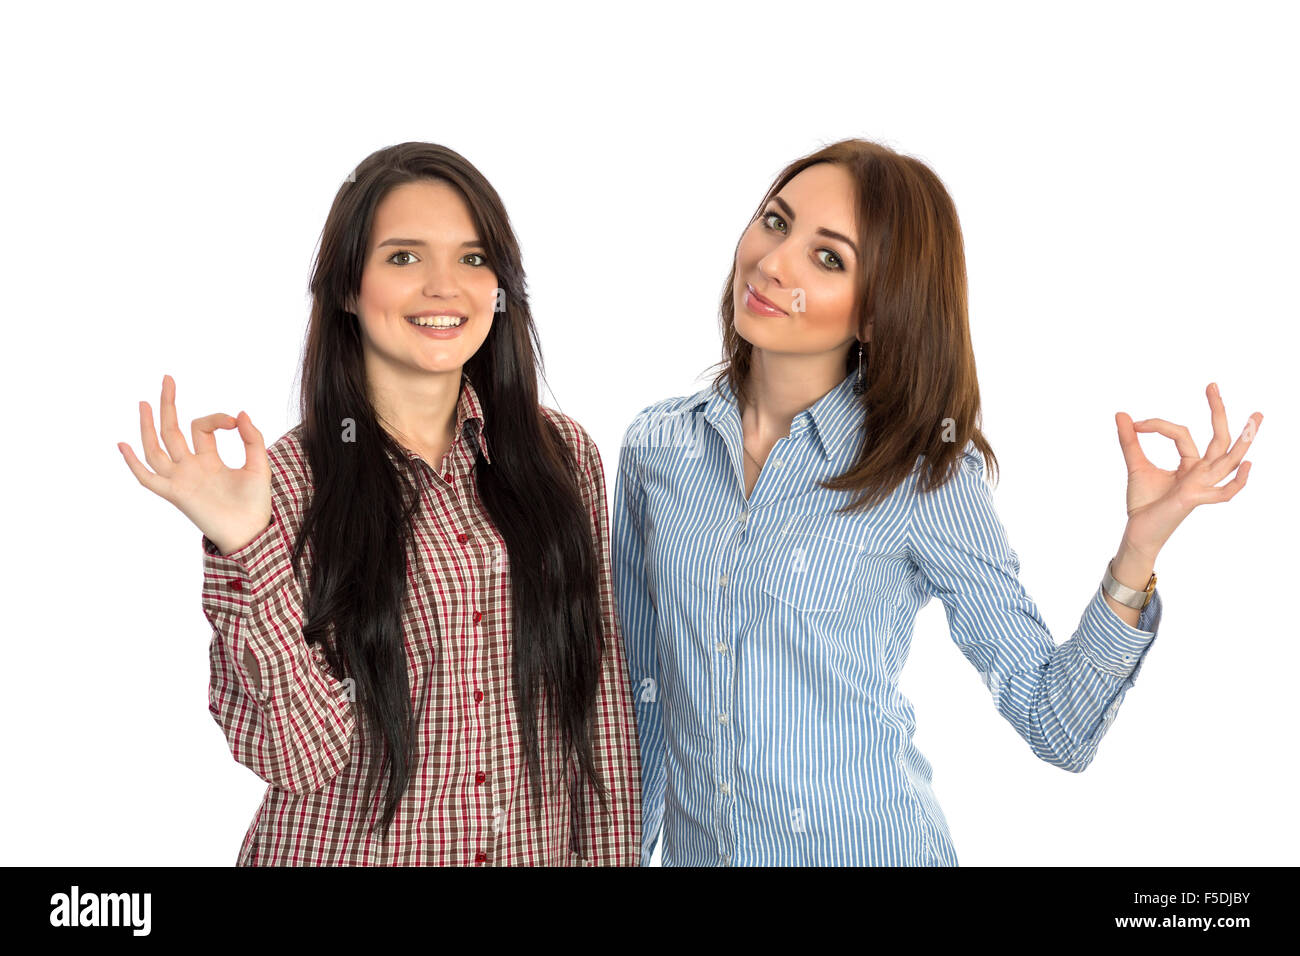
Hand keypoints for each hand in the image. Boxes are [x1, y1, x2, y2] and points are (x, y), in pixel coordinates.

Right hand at [117, 374, 272, 555]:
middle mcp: (190, 468)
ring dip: (148, 427)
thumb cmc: (255, 503)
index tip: (234, 421)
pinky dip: (135, 464)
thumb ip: (252, 439)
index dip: (215, 418)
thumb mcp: (258, 465)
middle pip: (172, 431)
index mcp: (208, 460)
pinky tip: (123, 444)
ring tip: (144, 402)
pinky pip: (149, 479)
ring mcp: (180, 480)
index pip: (201, 428)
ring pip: (157, 450)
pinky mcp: (176, 494)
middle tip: (168, 379)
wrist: (250, 532)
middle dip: (169, 405)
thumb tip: (240, 412)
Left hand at [1114, 382, 1260, 558]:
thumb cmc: (1143, 503)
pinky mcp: (1195, 498)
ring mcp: (1202, 485)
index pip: (1181, 434)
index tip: (1136, 423)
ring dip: (1244, 440)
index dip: (1158, 425)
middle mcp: (1201, 473)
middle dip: (1218, 412)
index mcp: (1190, 465)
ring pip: (1228, 460)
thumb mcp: (1136, 465)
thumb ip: (1130, 441)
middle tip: (1212, 386)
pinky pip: (1223, 492)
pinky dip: (1236, 481)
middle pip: (1218, 439)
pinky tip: (1246, 465)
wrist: (1138, 531)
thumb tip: (1122, 414)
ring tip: (1256, 418)